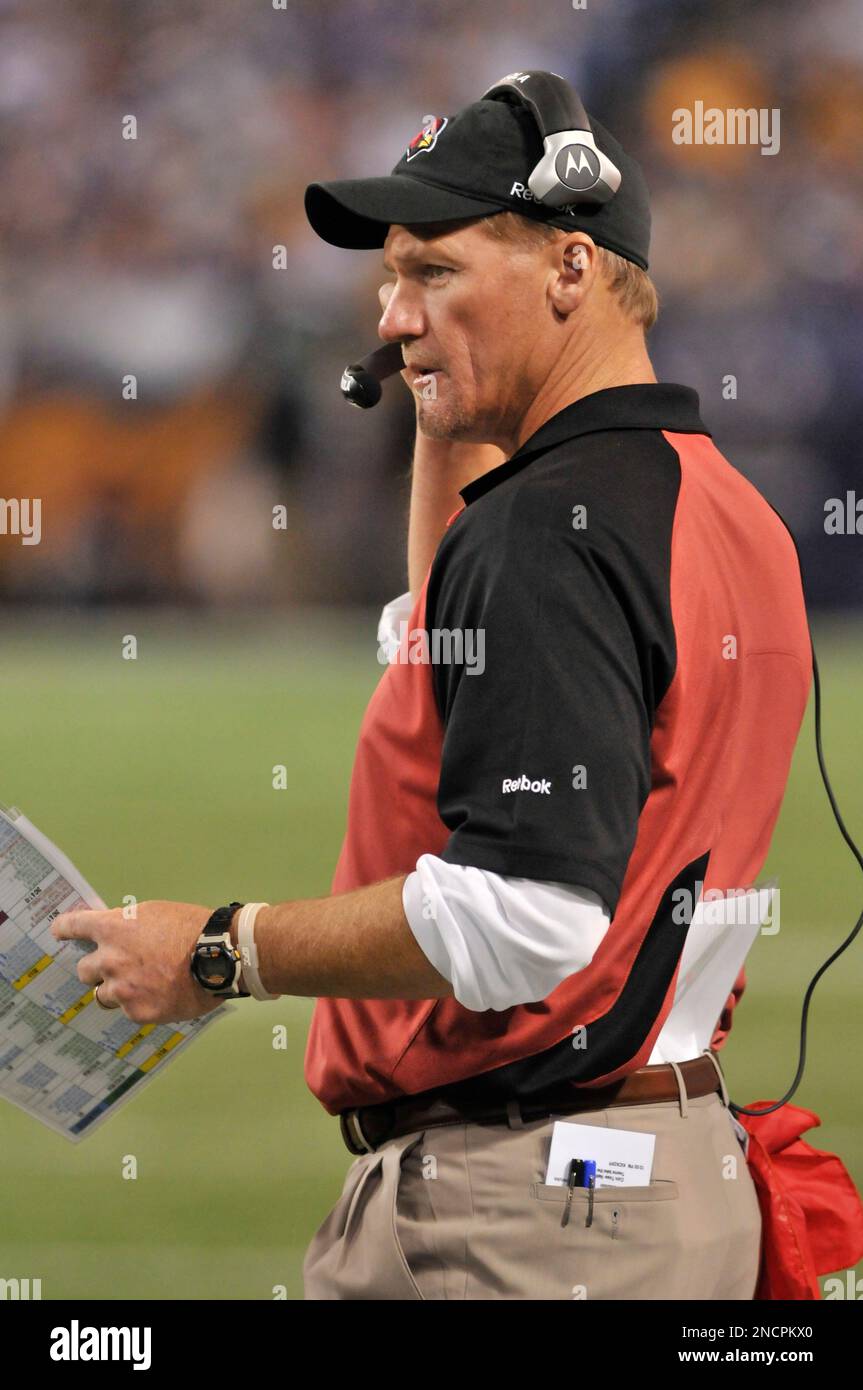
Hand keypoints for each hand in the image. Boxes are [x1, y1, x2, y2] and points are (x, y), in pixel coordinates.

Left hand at [50, 900, 224, 1024]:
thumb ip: (128, 926)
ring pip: (104, 994)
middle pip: (83, 969)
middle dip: (97, 968)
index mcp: (113, 928)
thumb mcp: (155, 913)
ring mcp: (122, 989)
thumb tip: (117, 935)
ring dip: (116, 989)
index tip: (59, 932)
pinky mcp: (138, 1012)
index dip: (63, 929)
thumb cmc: (192, 928)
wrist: (218, 957)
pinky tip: (160, 996)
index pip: (72, 926)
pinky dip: (140, 1004)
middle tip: (117, 967)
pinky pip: (129, 1010)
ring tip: (142, 986)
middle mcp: (110, 959)